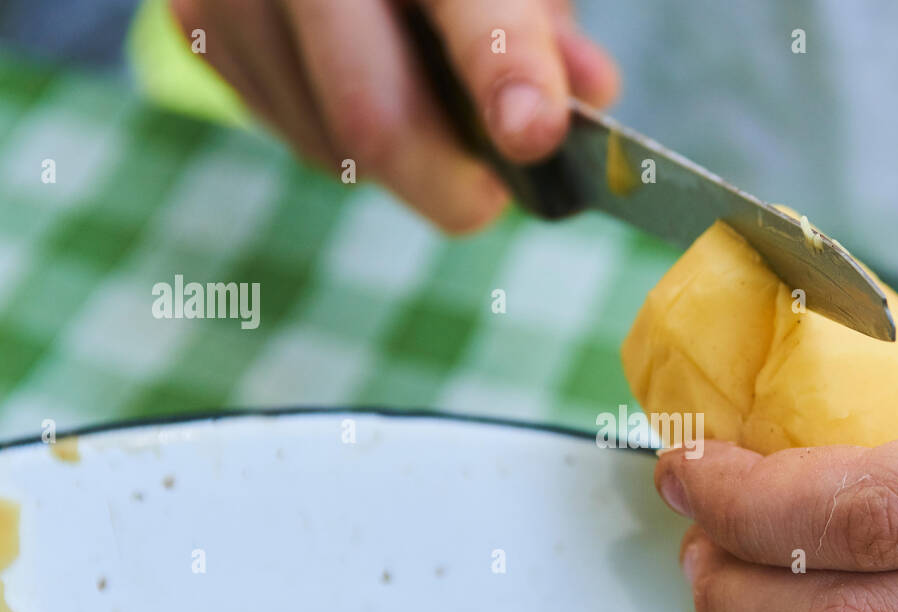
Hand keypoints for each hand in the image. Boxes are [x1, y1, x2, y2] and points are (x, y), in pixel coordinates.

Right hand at [171, 0, 618, 231]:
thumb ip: (541, 26)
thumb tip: (590, 94)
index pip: (465, 7)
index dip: (505, 70)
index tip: (535, 134)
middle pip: (375, 119)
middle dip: (448, 184)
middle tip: (489, 198)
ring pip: (336, 148)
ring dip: (400, 160)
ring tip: (418, 95)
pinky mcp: (198, 30)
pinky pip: (297, 136)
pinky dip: (346, 139)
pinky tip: (359, 78)